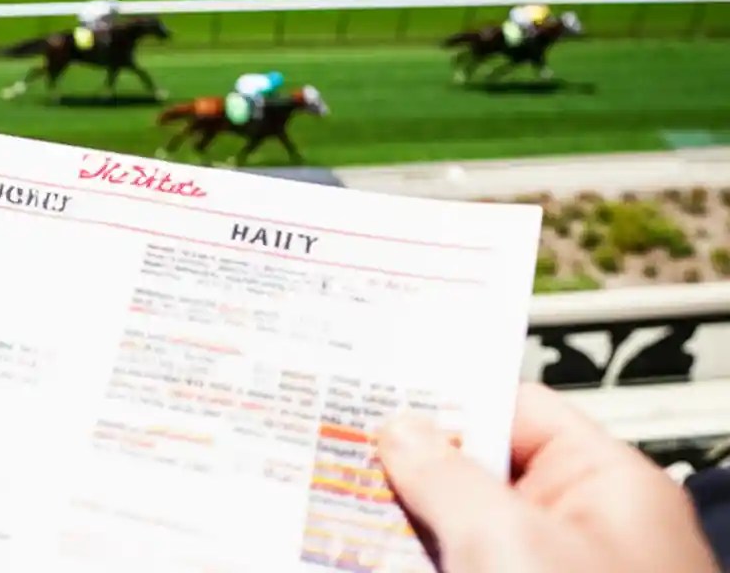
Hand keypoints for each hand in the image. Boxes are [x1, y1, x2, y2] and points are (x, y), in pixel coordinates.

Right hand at [377, 383, 716, 572]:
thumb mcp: (505, 540)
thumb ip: (447, 476)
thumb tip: (403, 431)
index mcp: (609, 485)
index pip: (517, 410)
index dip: (446, 401)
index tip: (379, 398)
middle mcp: (588, 530)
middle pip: (482, 474)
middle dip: (414, 469)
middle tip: (344, 458)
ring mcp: (555, 570)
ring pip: (466, 532)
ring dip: (410, 524)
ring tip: (346, 509)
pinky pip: (467, 566)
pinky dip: (423, 559)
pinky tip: (373, 550)